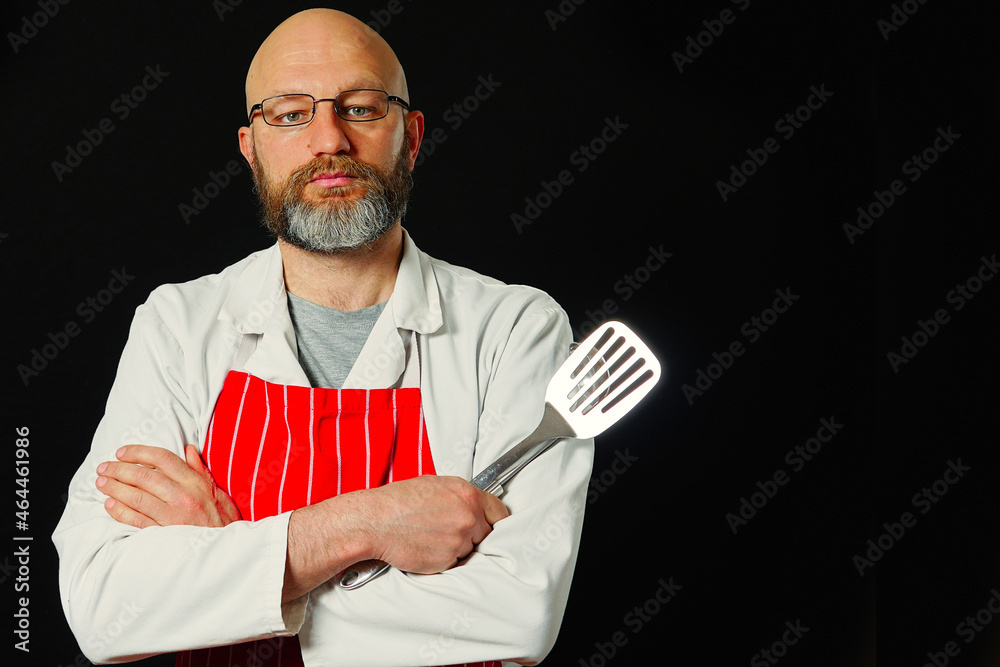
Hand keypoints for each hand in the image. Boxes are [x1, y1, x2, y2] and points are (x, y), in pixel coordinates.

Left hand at [96, 444, 241, 528]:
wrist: (226, 550)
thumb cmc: (222, 520)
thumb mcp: (218, 491)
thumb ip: (200, 469)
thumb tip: (188, 449)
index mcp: (196, 482)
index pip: (163, 458)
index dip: (139, 452)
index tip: (122, 452)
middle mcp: (184, 496)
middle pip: (145, 476)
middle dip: (119, 469)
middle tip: (104, 467)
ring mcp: (173, 516)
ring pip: (137, 497)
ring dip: (115, 488)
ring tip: (102, 483)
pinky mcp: (164, 534)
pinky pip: (137, 520)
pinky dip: (120, 511)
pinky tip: (109, 505)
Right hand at [359, 475, 509, 573]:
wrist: (376, 521)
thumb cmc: (399, 501)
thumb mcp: (435, 484)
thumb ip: (460, 495)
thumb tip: (472, 504)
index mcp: (468, 495)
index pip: (500, 512)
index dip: (496, 521)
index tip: (493, 526)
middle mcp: (468, 517)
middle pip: (485, 533)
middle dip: (472, 534)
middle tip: (448, 531)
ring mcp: (459, 540)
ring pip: (469, 549)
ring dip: (456, 547)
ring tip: (432, 537)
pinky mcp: (447, 560)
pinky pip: (454, 563)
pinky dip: (443, 559)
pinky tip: (427, 547)